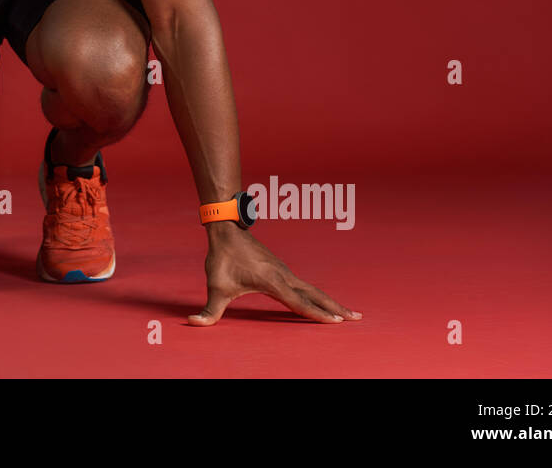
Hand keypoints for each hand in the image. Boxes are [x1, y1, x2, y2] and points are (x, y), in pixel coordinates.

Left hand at [187, 225, 361, 325]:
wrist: (227, 228)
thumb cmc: (222, 258)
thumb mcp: (215, 286)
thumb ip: (209, 309)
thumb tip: (193, 323)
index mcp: (273, 282)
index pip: (299, 303)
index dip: (317, 314)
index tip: (337, 323)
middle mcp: (284, 276)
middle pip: (315, 294)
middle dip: (336, 307)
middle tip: (357, 318)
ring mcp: (285, 272)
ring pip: (312, 289)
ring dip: (330, 301)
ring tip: (348, 313)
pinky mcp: (281, 270)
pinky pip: (304, 285)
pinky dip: (318, 295)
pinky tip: (322, 301)